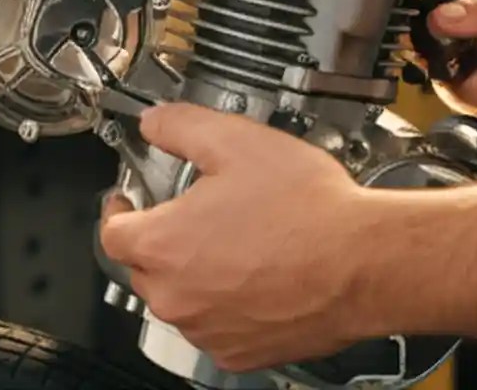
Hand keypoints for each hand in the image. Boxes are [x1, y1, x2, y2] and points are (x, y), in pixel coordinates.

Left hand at [99, 103, 371, 372]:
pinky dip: (227, 306)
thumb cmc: (309, 211)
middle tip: (199, 214)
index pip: (111, 230)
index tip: (132, 200)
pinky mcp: (240, 353)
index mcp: (163, 245)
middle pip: (143, 267)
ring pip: (180, 299)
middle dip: (162, 239)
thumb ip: (180, 127)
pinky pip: (216, 327)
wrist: (365, 263)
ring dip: (196, 275)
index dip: (120, 208)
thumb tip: (155, 123)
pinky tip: (259, 276)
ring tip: (240, 243)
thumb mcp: (236, 141)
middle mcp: (176, 296)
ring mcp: (207, 330)